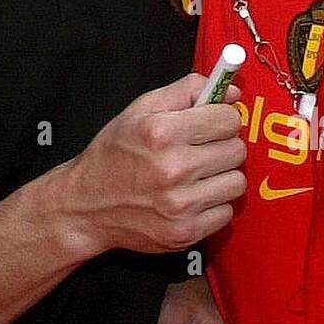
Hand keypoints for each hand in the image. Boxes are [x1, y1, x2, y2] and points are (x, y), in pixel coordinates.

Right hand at [59, 72, 245, 258]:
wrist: (86, 206)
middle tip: (199, 149)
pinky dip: (213, 205)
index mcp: (161, 132)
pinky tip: (190, 197)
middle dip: (222, 145)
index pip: (228, 119)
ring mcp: (180, 205)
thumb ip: (187, 91)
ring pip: (236, 182)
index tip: (210, 123)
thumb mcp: (140, 109)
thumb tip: (233, 92)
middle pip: (237, 150)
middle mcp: (172, 169)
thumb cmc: (114, 154)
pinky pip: (226, 212)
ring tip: (195, 175)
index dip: (221, 118)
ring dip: (221, 176)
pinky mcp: (185, 232)